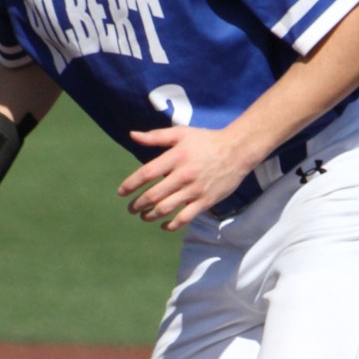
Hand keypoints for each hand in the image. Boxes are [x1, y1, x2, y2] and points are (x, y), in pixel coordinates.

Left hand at [119, 125, 257, 230]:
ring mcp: (195, 190)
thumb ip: (155, 136)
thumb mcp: (181, 133)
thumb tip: (132, 135)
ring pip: (166, 209)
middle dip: (137, 204)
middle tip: (131, 208)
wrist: (237, 150)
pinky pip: (185, 218)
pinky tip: (163, 225)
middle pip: (153, 195)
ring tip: (143, 216)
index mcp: (176, 157)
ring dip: (150, 216)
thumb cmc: (206, 141)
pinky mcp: (205, 201)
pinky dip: (171, 225)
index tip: (121, 192)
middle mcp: (184, 175)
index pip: (146, 174)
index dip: (130, 184)